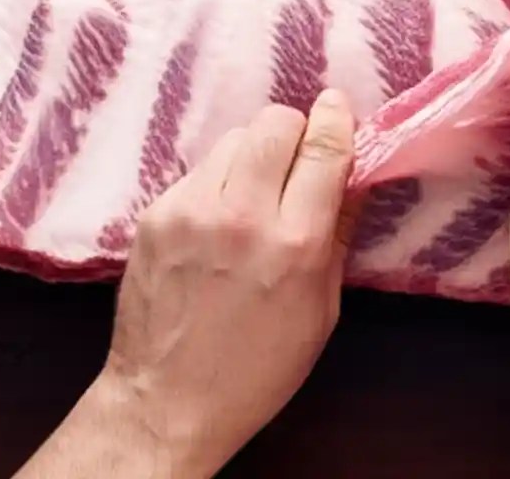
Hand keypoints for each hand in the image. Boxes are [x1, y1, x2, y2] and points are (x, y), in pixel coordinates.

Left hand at [14, 90, 355, 478]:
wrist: (168, 400)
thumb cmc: (259, 367)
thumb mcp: (320, 309)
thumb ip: (337, 234)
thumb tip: (354, 176)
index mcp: (294, 242)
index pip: (323, 147)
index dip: (335, 118)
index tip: (337, 108)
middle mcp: (240, 214)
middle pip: (274, 123)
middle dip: (293, 132)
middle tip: (296, 162)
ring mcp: (189, 209)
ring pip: (232, 139)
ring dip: (252, 155)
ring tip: (252, 196)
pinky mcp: (154, 214)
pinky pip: (197, 172)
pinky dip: (216, 184)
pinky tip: (216, 223)